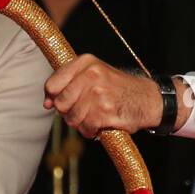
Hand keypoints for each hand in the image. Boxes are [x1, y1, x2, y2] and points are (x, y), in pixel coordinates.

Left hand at [44, 55, 164, 137]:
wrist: (147, 99)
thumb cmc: (118, 88)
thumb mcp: (95, 75)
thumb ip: (69, 84)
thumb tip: (47, 103)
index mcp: (86, 62)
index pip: (53, 84)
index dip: (52, 97)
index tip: (55, 103)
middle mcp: (92, 74)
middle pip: (61, 103)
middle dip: (68, 112)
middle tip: (82, 112)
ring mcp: (99, 93)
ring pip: (72, 117)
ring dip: (81, 123)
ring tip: (93, 118)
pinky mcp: (105, 111)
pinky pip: (86, 127)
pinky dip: (90, 131)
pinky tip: (99, 126)